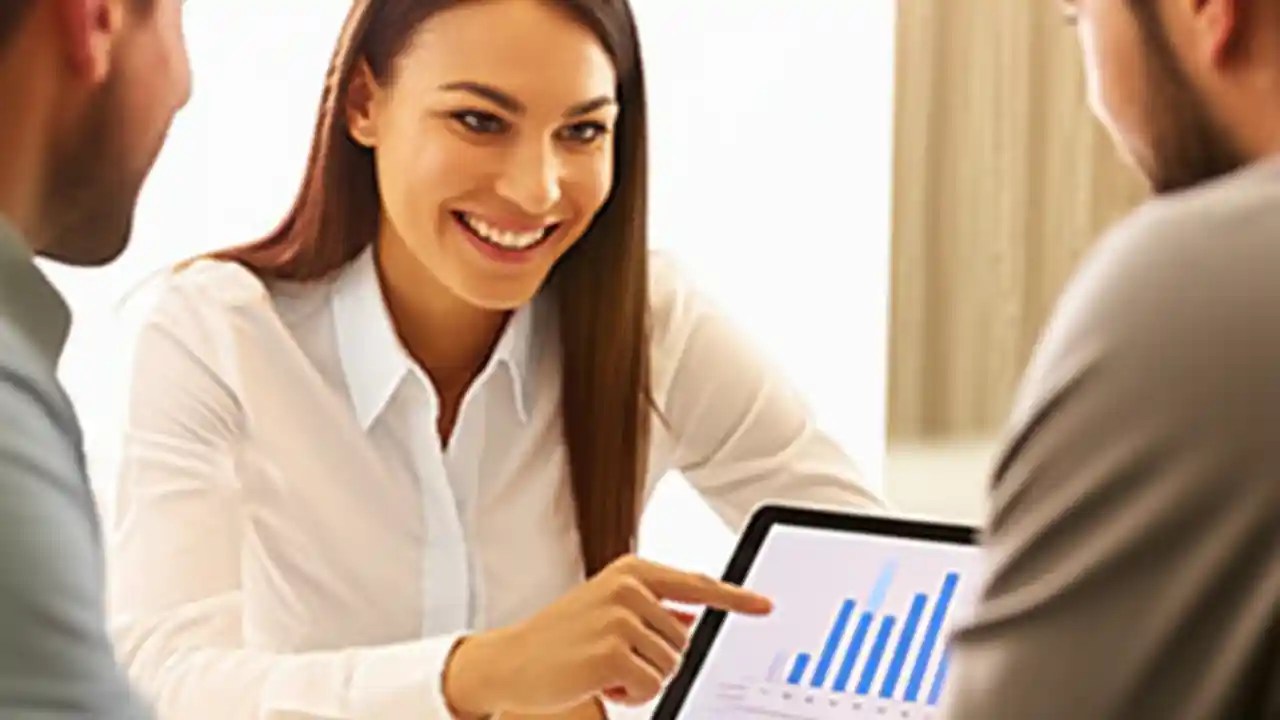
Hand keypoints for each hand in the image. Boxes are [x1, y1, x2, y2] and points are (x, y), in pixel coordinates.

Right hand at [443, 555, 771, 716]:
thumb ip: (652, 610)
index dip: (736, 598)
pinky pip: (651, 687)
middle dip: (657, 660)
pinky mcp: (612, 653)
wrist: (511, 661)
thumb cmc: (561, 638)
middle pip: (686, 640)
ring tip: (603, 669)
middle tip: (613, 658)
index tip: (766, 605)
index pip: (696, 584)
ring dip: (642, 679)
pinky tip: (600, 684)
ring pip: (671, 666)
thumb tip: (691, 618)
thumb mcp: (607, 611)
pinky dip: (631, 696)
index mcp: (632, 572)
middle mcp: (629, 589)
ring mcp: (620, 619)